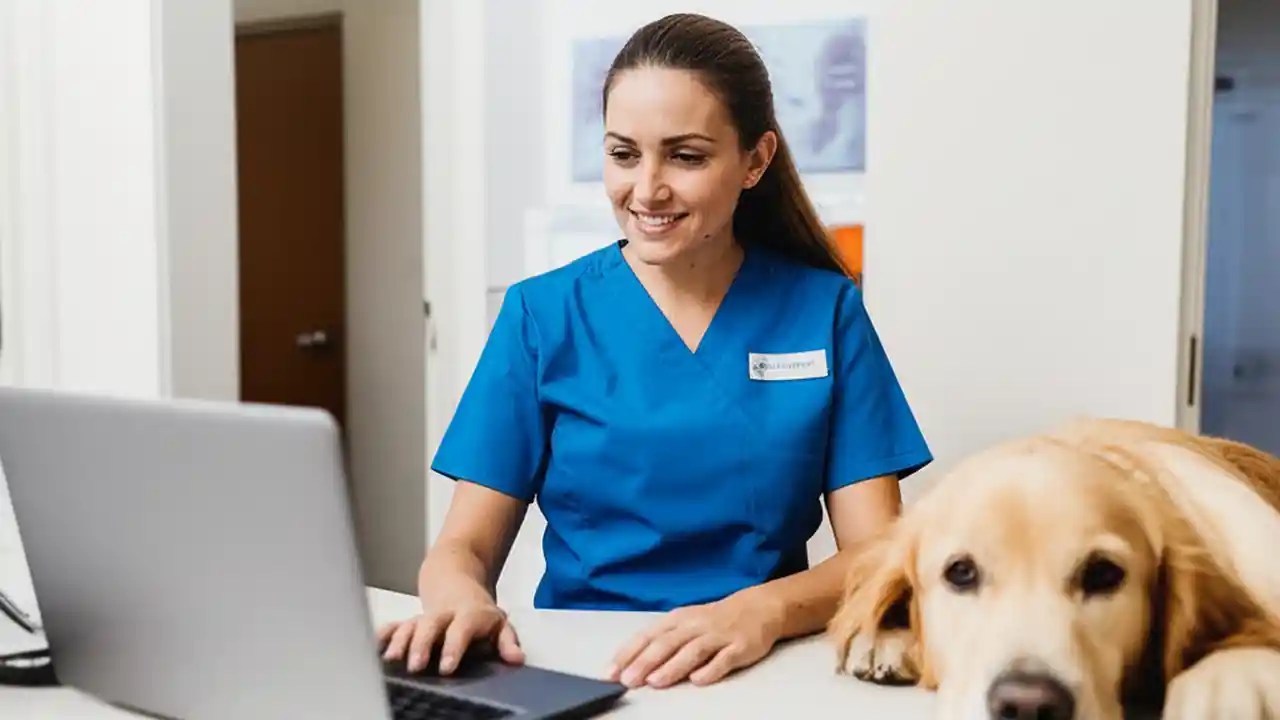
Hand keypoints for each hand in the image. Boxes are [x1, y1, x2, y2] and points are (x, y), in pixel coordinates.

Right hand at [377, 596, 523, 675]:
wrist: (457, 576)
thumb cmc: (480, 611)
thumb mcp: (499, 623)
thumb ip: (507, 642)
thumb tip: (517, 659)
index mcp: (469, 614)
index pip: (462, 629)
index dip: (454, 647)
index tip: (446, 668)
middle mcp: (444, 614)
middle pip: (430, 625)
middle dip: (421, 645)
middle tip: (415, 666)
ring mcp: (424, 615)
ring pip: (409, 625)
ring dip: (399, 642)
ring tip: (391, 660)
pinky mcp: (409, 618)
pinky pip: (394, 625)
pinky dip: (383, 635)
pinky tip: (375, 647)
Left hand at [607, 592, 783, 688]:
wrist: (757, 608)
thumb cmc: (714, 620)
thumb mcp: (685, 624)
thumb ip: (662, 642)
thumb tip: (631, 664)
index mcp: (678, 619)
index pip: (647, 636)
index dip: (628, 653)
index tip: (610, 671)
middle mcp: (695, 626)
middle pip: (667, 643)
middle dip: (645, 662)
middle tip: (628, 679)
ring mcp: (718, 636)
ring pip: (693, 651)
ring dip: (673, 666)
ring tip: (655, 682)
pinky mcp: (740, 647)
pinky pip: (724, 659)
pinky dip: (711, 669)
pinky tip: (699, 680)